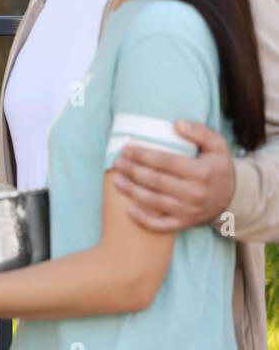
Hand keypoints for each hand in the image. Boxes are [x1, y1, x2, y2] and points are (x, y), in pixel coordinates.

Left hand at [110, 120, 234, 230]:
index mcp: (202, 172)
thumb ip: (199, 131)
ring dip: (132, 191)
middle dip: (133, 171)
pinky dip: (144, 220)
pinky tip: (128, 210)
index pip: (165, 162)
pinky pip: (161, 226)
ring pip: (154, 202)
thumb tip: (177, 124)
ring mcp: (189, 211)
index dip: (143, 155)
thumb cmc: (217, 166)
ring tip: (115, 180)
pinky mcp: (185, 223)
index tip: (126, 148)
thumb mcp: (217, 145)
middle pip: (156, 181)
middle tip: (117, 162)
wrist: (233, 196)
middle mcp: (195, 193)